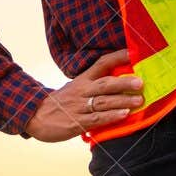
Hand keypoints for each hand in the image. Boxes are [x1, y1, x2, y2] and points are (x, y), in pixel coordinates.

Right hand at [25, 49, 145, 141]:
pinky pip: (96, 119)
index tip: (133, 53)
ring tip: (138, 100)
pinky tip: (123, 115)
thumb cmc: (60, 103)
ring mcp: (79, 107)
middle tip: (140, 82)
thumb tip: (120, 81)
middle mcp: (81, 91)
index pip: (101, 64)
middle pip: (105, 84)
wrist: (35, 115)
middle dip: (123, 82)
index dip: (117, 58)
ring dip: (122, 100)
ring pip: (103, 102)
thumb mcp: (74, 88)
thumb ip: (93, 85)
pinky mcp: (77, 122)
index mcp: (82, 80)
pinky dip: (111, 116)